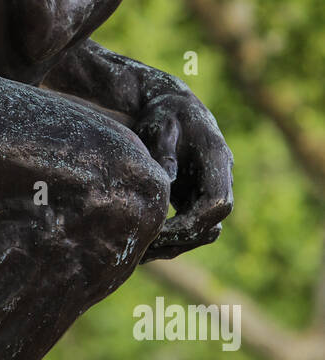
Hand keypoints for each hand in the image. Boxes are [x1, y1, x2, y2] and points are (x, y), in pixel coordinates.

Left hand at [133, 90, 232, 260]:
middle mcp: (220, 179)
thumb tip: (167, 181)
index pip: (217, 204)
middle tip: (143, 249)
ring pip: (202, 231)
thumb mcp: (159, 126)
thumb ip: (164, 151)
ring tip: (139, 253)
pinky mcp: (196, 199)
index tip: (159, 231)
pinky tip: (142, 244)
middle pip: (211, 225)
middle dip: (180, 240)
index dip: (192, 223)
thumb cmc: (163, 113)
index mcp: (217, 160)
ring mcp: (209, 191)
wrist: (170, 106)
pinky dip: (170, 238)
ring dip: (175, 244)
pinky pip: (190, 227)